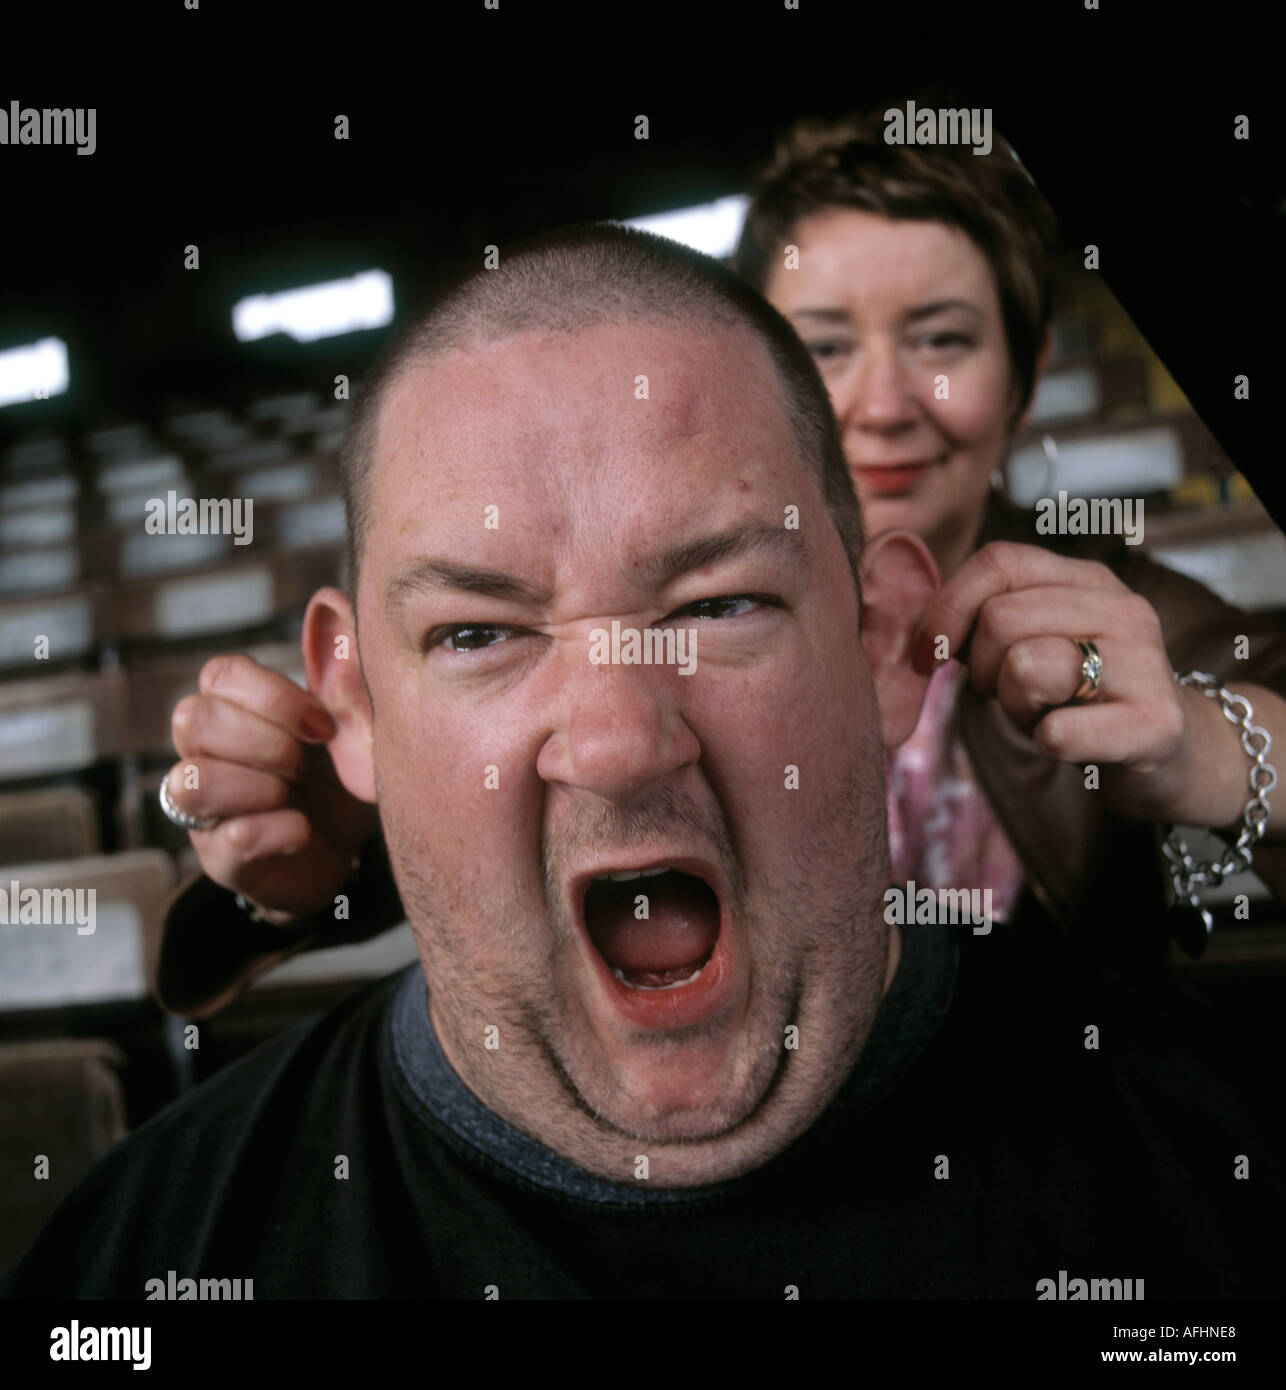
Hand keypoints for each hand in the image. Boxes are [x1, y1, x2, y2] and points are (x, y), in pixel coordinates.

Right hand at [165, 653, 379, 925]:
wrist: (359, 853)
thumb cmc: (349, 776)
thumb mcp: (361, 724)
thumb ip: (344, 671)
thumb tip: (328, 600)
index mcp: (239, 710)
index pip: (220, 675)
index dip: (271, 696)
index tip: (323, 725)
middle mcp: (208, 753)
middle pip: (191, 719)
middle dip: (261, 738)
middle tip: (306, 760)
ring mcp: (207, 809)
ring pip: (187, 781)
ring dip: (256, 785)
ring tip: (295, 795)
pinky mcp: (221, 859)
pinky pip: (224, 839)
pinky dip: (275, 830)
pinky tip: (302, 830)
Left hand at [913, 541, 1200, 824]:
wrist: (1168, 756)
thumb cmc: (1078, 698)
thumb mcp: (1030, 644)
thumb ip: (980, 620)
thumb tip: (914, 623)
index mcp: (1086, 579)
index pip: (997, 561)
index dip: (945, 608)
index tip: (926, 655)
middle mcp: (1122, 608)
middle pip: (1001, 620)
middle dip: (980, 669)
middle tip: (1006, 695)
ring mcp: (1145, 663)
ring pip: (1025, 667)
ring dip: (1013, 706)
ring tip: (1043, 714)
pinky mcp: (1155, 724)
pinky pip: (1059, 732)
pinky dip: (1046, 742)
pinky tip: (1067, 742)